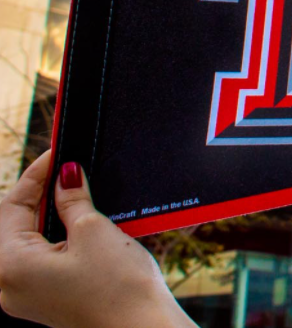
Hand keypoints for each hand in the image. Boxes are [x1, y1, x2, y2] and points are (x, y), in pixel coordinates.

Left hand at [0, 152, 195, 327]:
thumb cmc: (118, 288)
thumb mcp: (94, 232)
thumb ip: (72, 200)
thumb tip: (65, 176)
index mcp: (9, 266)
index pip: (12, 206)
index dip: (36, 176)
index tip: (58, 152)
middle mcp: (8, 284)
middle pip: (16, 224)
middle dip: (41, 195)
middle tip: (67, 168)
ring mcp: (26, 296)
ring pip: (28, 242)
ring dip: (51, 215)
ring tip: (76, 190)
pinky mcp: (47, 300)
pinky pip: (41, 259)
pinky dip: (56, 236)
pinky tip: (80, 221)